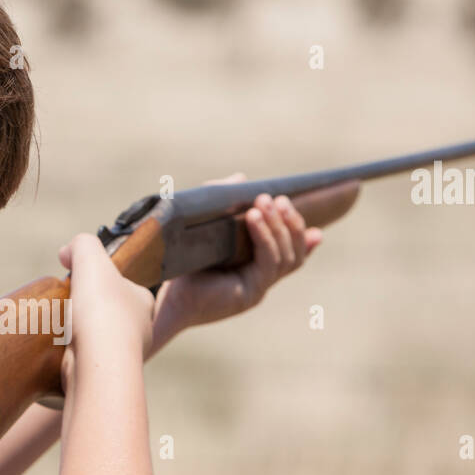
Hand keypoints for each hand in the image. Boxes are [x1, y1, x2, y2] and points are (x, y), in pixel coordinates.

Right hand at [57, 233, 154, 388]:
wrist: (97, 363)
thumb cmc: (101, 309)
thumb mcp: (91, 258)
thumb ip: (82, 245)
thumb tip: (68, 251)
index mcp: (143, 302)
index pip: (125, 286)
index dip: (101, 280)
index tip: (80, 280)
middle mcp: (139, 331)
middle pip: (108, 313)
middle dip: (86, 308)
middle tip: (66, 303)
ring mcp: (122, 356)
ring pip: (97, 338)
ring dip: (76, 332)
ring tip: (59, 326)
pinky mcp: (103, 375)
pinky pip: (85, 360)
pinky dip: (70, 353)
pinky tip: (59, 348)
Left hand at [151, 171, 322, 347]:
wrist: (155, 293)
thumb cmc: (175, 260)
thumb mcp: (203, 224)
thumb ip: (222, 202)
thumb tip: (242, 179)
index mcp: (249, 271)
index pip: (287, 257)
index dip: (303, 240)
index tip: (318, 227)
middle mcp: (256, 282)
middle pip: (293, 254)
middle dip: (291, 224)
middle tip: (282, 199)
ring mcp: (255, 289)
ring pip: (286, 257)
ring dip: (279, 226)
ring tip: (267, 203)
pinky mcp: (248, 294)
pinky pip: (269, 262)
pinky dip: (265, 237)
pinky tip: (254, 218)